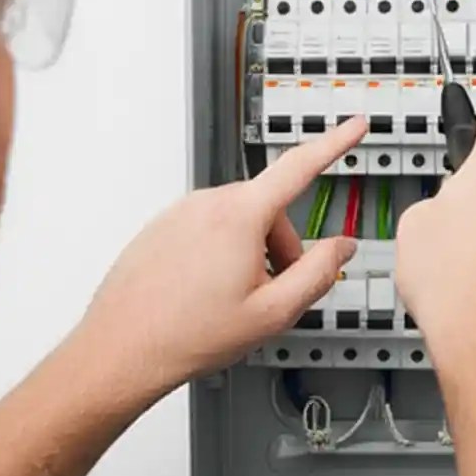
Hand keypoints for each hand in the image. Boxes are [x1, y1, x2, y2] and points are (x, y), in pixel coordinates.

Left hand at [74, 117, 367, 393]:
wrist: (120, 350)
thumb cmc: (186, 335)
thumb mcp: (272, 313)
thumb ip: (317, 274)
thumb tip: (341, 247)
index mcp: (240, 216)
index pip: (300, 166)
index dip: (335, 144)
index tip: (354, 126)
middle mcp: (208, 203)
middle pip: (271, 212)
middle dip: (282, 249)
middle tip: (268, 294)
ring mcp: (181, 213)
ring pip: (240, 223)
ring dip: (250, 255)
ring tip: (229, 301)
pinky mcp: (163, 227)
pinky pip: (209, 231)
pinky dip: (220, 257)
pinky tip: (204, 296)